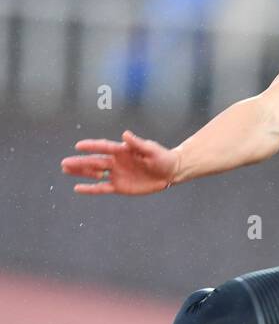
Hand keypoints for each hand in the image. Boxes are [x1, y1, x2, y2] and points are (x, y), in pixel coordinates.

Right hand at [61, 129, 180, 195]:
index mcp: (122, 150)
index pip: (103, 147)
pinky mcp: (119, 187)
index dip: (91, 146)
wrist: (170, 172)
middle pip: (94, 161)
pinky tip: (77, 188)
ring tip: (65, 170)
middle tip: (64, 162)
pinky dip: (90, 188)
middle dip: (79, 162)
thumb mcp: (151, 150)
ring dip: (81, 172)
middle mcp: (116, 161)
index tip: (78, 146)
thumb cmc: (161, 157)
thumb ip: (138, 143)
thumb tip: (125, 134)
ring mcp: (116, 174)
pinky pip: (102, 188)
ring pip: (94, 173)